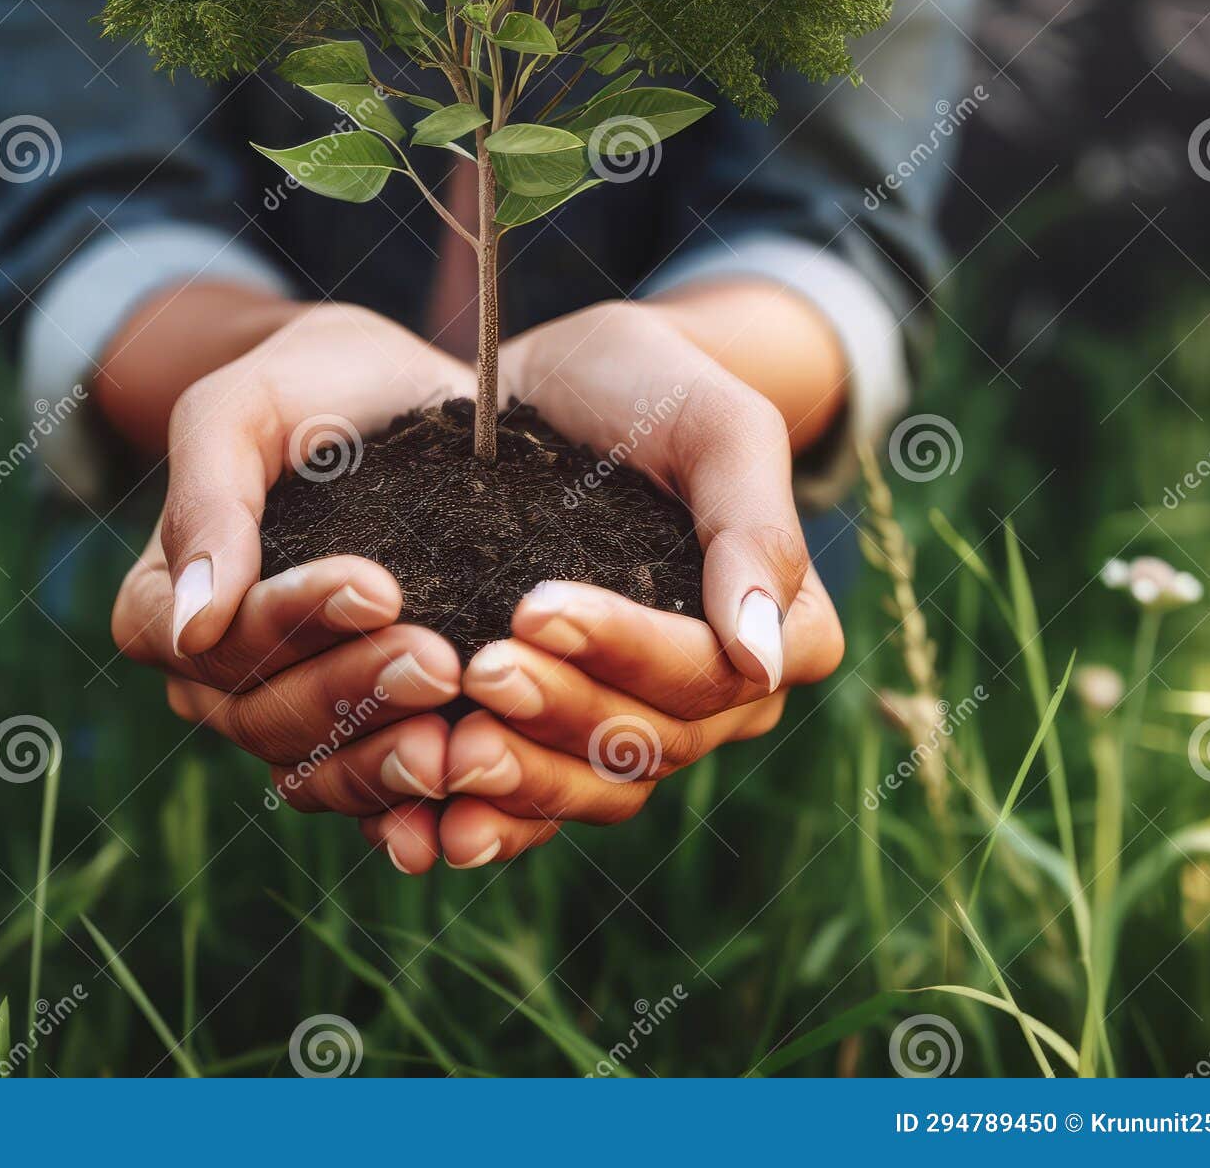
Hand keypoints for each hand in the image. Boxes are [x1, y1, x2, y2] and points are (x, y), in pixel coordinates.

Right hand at [110, 303, 473, 872]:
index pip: (208, 643)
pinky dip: (412, 808)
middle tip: (441, 659)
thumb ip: (207, 499)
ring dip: (386, 760)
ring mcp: (289, 713)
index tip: (378, 584)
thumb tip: (189, 624)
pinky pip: (372, 797)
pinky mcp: (364, 734)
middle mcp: (218, 675)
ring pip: (317, 770)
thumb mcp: (245, 408)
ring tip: (459, 737)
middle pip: (265, 715)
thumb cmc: (311, 384)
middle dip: (354, 689)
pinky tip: (466, 801)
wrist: (404, 397)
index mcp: (166, 602)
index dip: (289, 622)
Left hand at [437, 301, 844, 867]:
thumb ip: (755, 527)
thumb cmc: (648, 385)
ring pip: (596, 786)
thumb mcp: (716, 423)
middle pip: (650, 741)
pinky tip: (425, 825)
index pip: (713, 673)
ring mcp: (643, 720)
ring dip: (522, 780)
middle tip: (478, 669)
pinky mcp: (567, 732)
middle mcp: (723, 695)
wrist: (557, 386)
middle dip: (560, 711)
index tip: (533, 605)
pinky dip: (489, 820)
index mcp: (785, 629)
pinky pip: (542, 801)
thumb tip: (764, 659)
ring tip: (447, 751)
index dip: (626, 651)